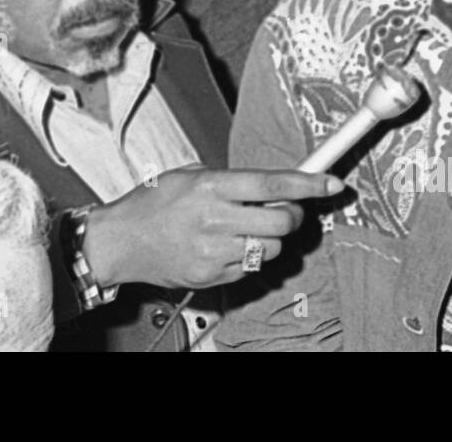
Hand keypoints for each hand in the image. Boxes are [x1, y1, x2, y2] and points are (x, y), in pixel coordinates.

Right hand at [83, 166, 343, 289]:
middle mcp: (215, 219)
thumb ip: (230, 180)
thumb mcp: (188, 176)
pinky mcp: (211, 275)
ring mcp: (214, 252)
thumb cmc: (152, 204)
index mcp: (210, 187)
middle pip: (281, 222)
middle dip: (293, 215)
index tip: (330, 183)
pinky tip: (229, 246)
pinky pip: (251, 268)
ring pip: (271, 249)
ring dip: (271, 239)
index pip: (272, 184)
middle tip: (286, 210)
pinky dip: (250, 257)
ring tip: (249, 229)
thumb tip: (271, 184)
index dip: (307, 184)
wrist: (121, 241)